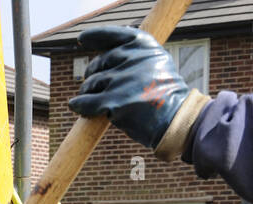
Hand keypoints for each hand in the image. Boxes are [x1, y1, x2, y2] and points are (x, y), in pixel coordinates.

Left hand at [68, 25, 191, 150]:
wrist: (176, 120)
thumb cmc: (165, 94)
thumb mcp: (156, 63)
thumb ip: (135, 54)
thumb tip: (107, 47)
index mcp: (144, 45)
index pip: (113, 35)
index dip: (95, 36)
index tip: (82, 40)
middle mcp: (133, 58)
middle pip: (99, 62)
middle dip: (92, 73)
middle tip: (90, 83)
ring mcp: (123, 80)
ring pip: (92, 83)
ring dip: (87, 91)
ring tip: (91, 99)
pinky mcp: (114, 102)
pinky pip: (87, 102)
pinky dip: (80, 104)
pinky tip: (76, 105)